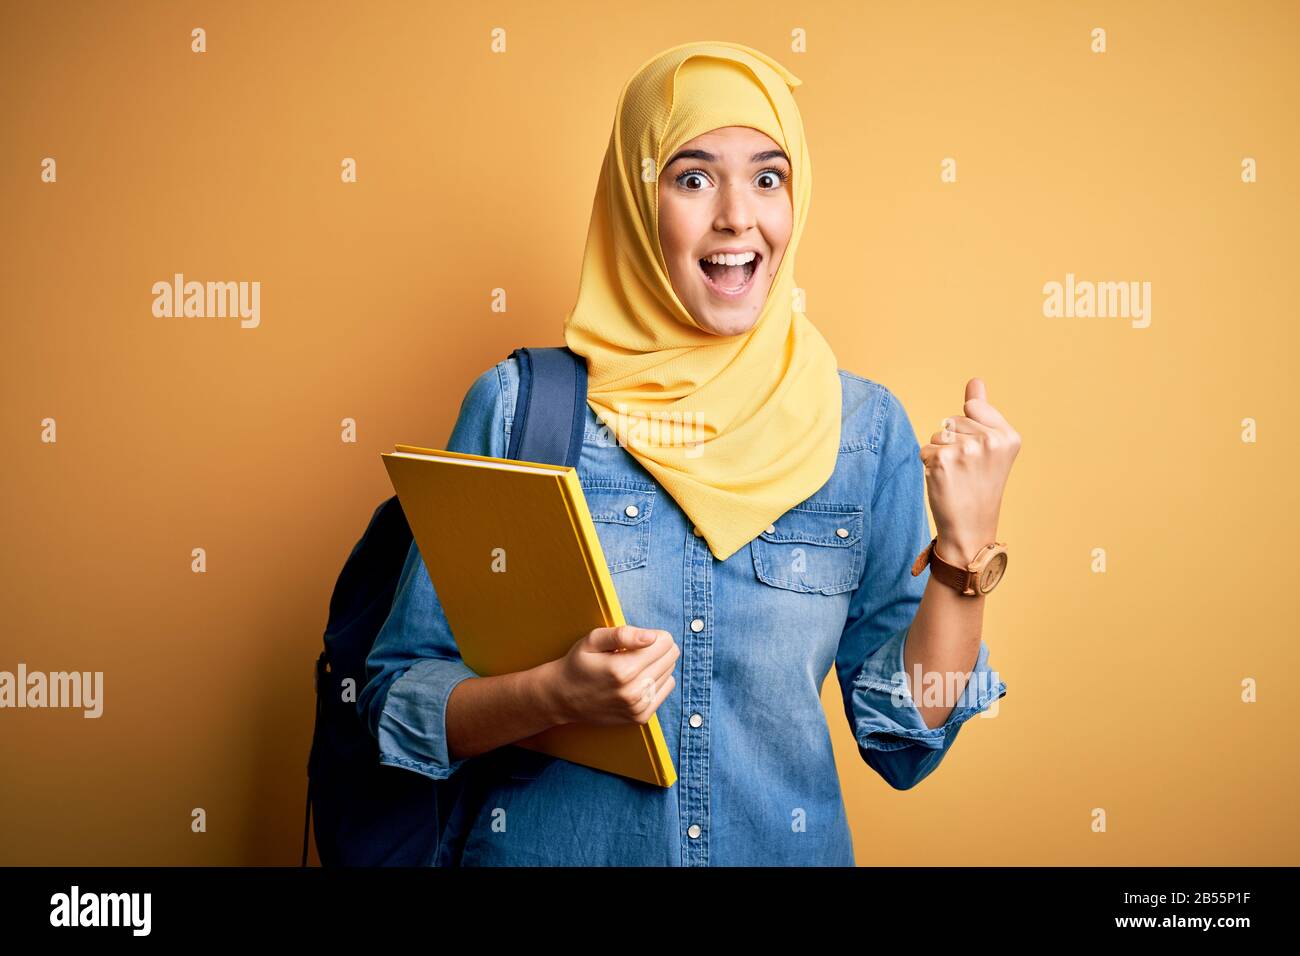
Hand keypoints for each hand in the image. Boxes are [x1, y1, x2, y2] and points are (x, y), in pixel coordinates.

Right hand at [542, 625, 678, 725]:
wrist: (563, 697)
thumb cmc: (579, 664)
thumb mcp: (593, 640)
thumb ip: (623, 634)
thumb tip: (652, 637)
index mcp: (623, 669)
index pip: (665, 643)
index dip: (654, 635)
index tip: (638, 639)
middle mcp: (634, 691)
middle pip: (671, 657)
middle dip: (657, 649)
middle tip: (635, 651)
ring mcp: (638, 707)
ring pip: (670, 673)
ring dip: (656, 666)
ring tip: (633, 666)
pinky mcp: (640, 717)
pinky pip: (666, 689)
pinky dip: (655, 681)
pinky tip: (637, 680)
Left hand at [919, 378, 1020, 564]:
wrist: (970, 528)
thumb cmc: (979, 487)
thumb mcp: (990, 448)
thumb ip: (982, 412)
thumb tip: (975, 381)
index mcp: (1008, 436)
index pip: (973, 407)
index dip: (969, 429)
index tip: (980, 455)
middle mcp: (990, 441)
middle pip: (952, 420)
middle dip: (953, 442)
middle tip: (967, 471)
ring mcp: (967, 450)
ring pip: (938, 435)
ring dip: (940, 453)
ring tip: (957, 476)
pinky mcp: (943, 460)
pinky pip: (926, 449)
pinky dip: (929, 465)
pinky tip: (945, 482)